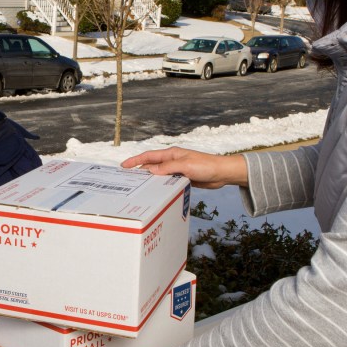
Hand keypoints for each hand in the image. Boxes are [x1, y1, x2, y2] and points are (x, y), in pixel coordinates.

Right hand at [122, 146, 247, 188]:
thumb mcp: (185, 166)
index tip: (124, 166)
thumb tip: (150, 171)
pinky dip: (161, 186)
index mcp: (171, 154)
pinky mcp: (183, 178)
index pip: (149, 156)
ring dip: (151, 180)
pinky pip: (168, 182)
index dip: (135, 160)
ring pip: (159, 175)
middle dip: (140, 171)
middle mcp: (172, 161)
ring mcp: (177, 169)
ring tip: (139, 188)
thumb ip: (167, 168)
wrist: (222, 173)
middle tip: (128, 180)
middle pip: (152, 166)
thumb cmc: (206, 166)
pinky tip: (157, 192)